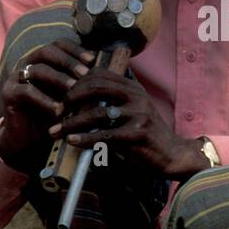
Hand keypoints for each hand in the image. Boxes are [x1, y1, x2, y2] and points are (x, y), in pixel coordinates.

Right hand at [0, 39, 92, 169]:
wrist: (28, 136)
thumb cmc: (53, 112)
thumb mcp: (68, 95)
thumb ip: (80, 83)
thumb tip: (105, 73)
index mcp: (43, 59)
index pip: (59, 45)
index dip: (75, 49)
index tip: (92, 59)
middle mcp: (28, 63)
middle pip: (47, 51)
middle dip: (68, 61)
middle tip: (85, 73)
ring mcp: (16, 77)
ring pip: (38, 70)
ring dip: (58, 78)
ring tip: (74, 89)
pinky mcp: (9, 93)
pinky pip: (27, 92)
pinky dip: (44, 100)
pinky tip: (58, 109)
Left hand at [50, 68, 208, 180]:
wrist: (173, 154)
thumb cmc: (147, 134)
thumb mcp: (133, 110)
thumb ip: (112, 102)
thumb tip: (78, 100)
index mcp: (133, 87)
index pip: (99, 74)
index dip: (77, 82)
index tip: (62, 96)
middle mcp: (136, 96)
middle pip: (96, 87)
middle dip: (71, 98)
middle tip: (56, 111)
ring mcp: (138, 114)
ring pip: (97, 113)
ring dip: (71, 123)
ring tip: (56, 131)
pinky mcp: (138, 134)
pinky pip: (105, 135)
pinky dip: (85, 138)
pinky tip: (72, 140)